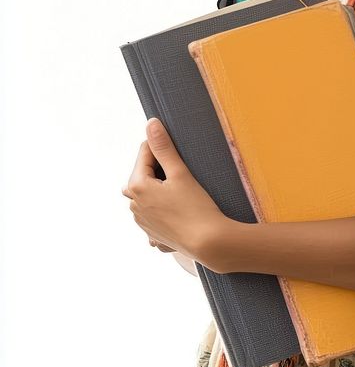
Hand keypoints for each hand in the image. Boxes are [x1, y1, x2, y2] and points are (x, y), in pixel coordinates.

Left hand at [122, 118, 225, 263]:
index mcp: (136, 187)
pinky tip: (180, 213)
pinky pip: (156, 217)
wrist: (209, 243)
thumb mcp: (179, 172)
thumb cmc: (195, 207)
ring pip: (148, 196)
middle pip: (145, 176)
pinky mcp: (153, 236)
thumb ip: (163, 147)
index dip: (163, 148)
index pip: (145, 154)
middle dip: (160, 170)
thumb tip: (151, 123)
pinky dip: (165, 212)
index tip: (178, 149)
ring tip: (184, 193)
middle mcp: (133, 205)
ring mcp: (142, 223)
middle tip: (184, 174)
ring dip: (161, 191)